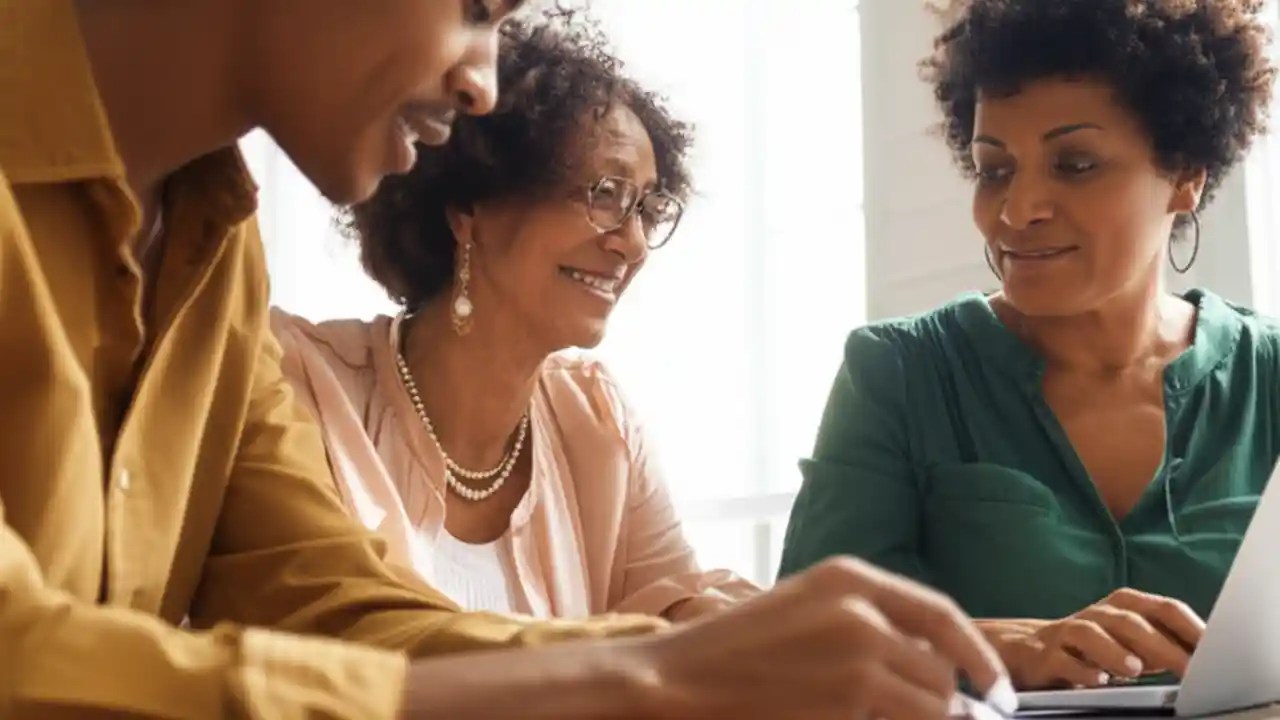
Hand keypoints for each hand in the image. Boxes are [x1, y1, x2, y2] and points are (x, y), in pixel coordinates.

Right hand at [634, 557, 1010, 719]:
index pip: (940, 614)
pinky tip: (850, 719)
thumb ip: (865, 622)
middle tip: (921, 719)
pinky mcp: (849, 704)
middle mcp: (862, 611)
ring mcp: (858, 659)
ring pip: (934, 707)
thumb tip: (932, 664)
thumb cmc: (734, 651)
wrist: (678, 681)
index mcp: (848, 577)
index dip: (979, 654)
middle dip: (940, 703)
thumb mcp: (803, 610)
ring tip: (874, 716)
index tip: (997, 686)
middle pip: (940, 671)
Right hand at [983, 588, 1204, 689]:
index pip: (1164, 608)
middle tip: (1187, 670)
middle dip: (1160, 645)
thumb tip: (1205, 658)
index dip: (1190, 627)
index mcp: (1124, 606)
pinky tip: (1095, 680)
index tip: (1215, 650)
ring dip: (1113, 650)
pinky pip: (1060, 659)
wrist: (1029, 650)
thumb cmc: (1093, 649)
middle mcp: (1097, 615)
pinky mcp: (1043, 654)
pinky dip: (1079, 669)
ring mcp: (1067, 632)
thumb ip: (1162, 646)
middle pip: (1129, 621)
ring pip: (1089, 633)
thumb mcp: (1131, 644)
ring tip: (1133, 670)